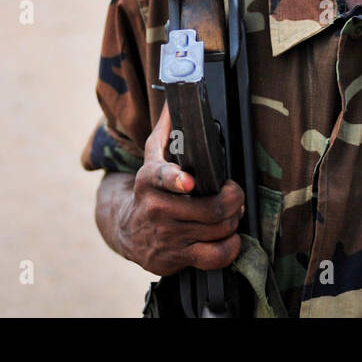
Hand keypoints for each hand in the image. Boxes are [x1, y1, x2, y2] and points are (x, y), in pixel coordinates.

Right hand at [115, 104, 243, 275]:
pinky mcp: (176, 259)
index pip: (161, 177)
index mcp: (149, 180)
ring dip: (234, 219)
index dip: (176, 179)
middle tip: (234, 195)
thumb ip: (165, 131)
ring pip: (218, 229)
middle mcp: (157, 209)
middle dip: (234, 199)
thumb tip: (174, 102)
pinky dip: (231, 246)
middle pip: (212, 207)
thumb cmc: (148, 191)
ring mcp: (167, 236)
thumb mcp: (151, 159)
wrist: (127, 231)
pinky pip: (215, 256)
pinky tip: (230, 237)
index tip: (187, 181)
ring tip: (233, 212)